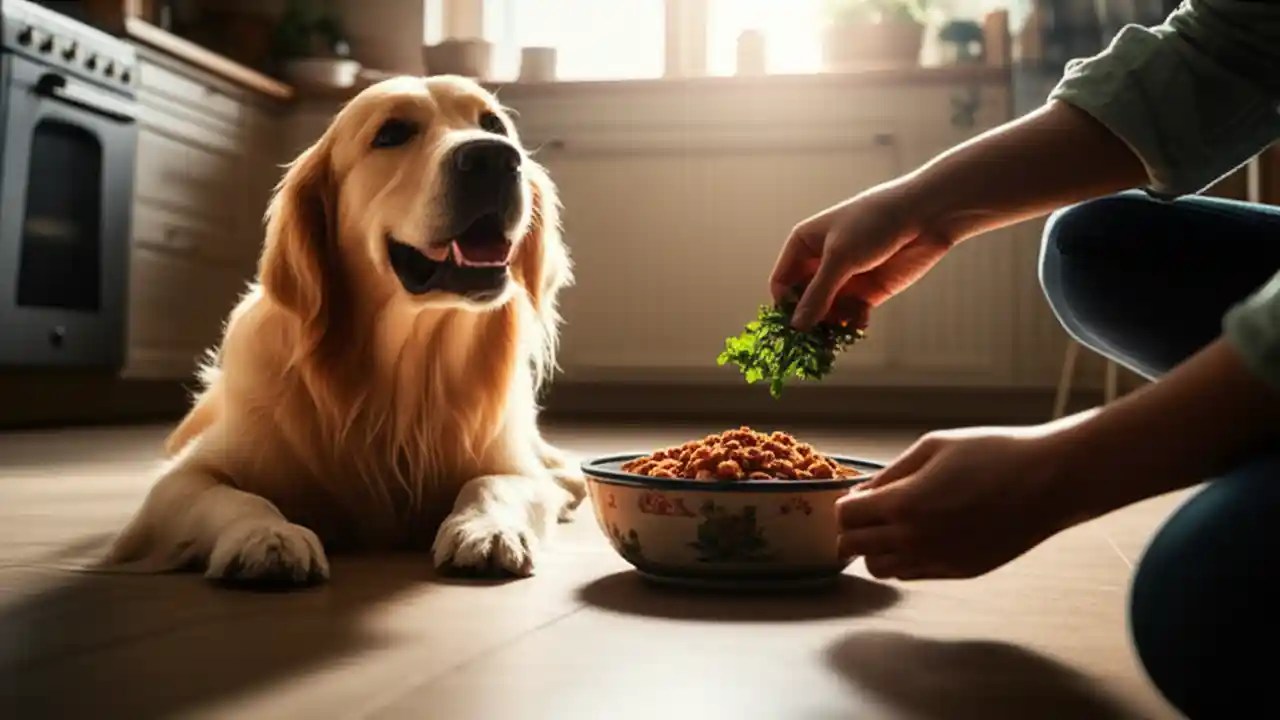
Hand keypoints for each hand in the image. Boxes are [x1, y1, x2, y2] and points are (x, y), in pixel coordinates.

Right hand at [770, 181, 953, 329]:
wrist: (924, 215)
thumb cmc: (874, 223)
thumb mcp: (840, 257)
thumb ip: (817, 294)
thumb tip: (795, 326)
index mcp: (804, 245)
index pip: (782, 282)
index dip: (785, 304)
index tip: (794, 324)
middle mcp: (821, 264)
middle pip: (803, 302)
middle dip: (809, 319)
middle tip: (815, 338)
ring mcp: (845, 279)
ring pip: (827, 313)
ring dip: (831, 325)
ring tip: (839, 333)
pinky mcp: (867, 292)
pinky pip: (850, 316)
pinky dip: (852, 324)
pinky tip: (859, 325)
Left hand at [837, 425, 1081, 580]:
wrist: (1048, 481)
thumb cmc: (992, 454)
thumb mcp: (932, 447)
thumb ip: (891, 473)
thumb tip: (864, 492)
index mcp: (904, 504)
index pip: (846, 518)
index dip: (847, 505)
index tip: (859, 495)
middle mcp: (915, 539)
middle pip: (854, 548)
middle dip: (853, 529)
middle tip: (867, 513)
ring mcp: (937, 559)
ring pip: (880, 569)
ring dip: (876, 550)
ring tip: (893, 526)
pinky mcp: (959, 571)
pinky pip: (913, 574)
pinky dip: (904, 560)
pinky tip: (920, 536)